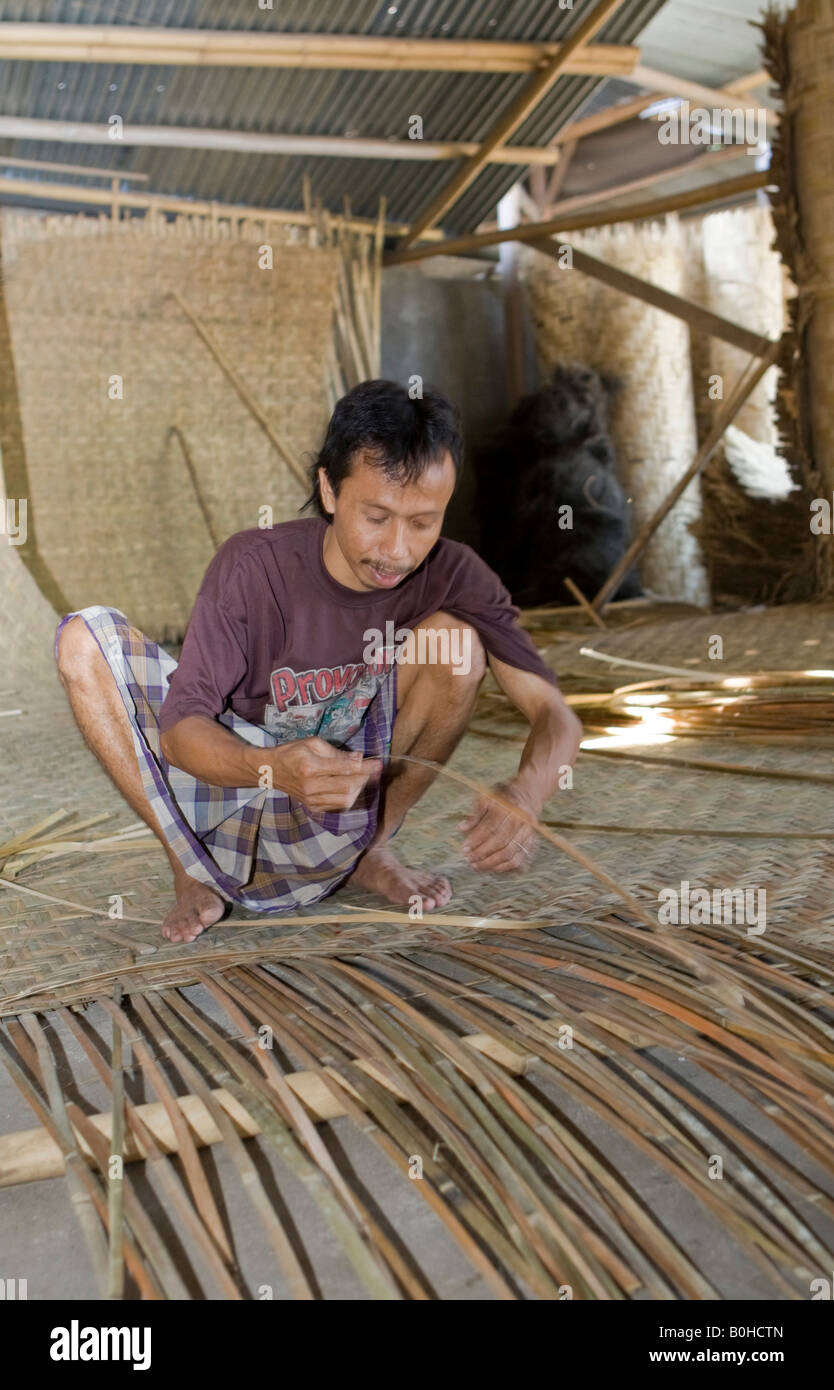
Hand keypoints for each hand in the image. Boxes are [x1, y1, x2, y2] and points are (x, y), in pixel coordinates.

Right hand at [267, 738, 382, 811]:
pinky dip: (349, 796)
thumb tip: (359, 758)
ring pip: (346, 800)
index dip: (365, 767)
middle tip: (372, 769)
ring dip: (358, 788)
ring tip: (360, 776)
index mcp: (310, 767)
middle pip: (348, 787)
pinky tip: (349, 786)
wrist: (271, 771)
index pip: (345, 769)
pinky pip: (338, 806)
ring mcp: (312, 800)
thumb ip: (337, 753)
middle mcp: (311, 787)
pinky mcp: (313, 808)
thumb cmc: (292, 753)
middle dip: (365, 778)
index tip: (378, 763)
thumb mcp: (313, 744)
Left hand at [458, 780, 538, 872]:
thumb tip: (462, 828)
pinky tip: (493, 868)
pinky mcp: (532, 841)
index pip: (490, 826)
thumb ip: (475, 813)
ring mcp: (528, 831)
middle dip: (482, 853)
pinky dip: (505, 867)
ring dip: (492, 862)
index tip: (464, 848)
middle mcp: (520, 819)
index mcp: (507, 806)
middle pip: (500, 841)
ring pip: (509, 852)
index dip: (476, 839)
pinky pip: (519, 859)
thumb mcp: (487, 797)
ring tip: (478, 865)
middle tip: (469, 859)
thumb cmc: (502, 796)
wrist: (527, 793)